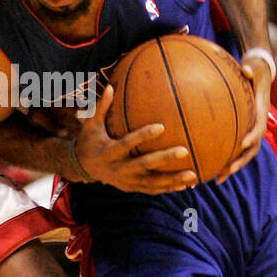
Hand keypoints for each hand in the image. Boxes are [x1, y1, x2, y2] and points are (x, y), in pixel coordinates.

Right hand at [72, 84, 195, 192]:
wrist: (83, 168)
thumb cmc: (90, 141)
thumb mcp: (92, 125)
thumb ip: (101, 107)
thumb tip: (110, 86)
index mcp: (110, 151)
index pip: (128, 143)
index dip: (144, 136)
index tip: (162, 127)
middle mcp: (119, 168)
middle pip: (145, 164)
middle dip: (165, 159)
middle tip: (184, 151)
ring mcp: (127, 181)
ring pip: (153, 182)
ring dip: (173, 180)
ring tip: (193, 176)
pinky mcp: (132, 188)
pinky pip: (153, 189)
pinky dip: (169, 188)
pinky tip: (186, 185)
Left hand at [216, 58, 270, 182]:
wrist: (260, 75)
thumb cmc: (255, 71)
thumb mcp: (254, 68)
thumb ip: (250, 70)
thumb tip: (246, 70)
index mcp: (260, 112)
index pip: (259, 127)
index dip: (252, 136)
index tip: (242, 143)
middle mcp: (257, 125)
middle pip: (251, 149)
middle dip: (239, 162)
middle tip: (226, 171)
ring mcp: (251, 131)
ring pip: (243, 154)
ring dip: (231, 167)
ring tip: (216, 178)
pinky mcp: (243, 132)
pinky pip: (234, 148)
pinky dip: (224, 158)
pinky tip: (208, 166)